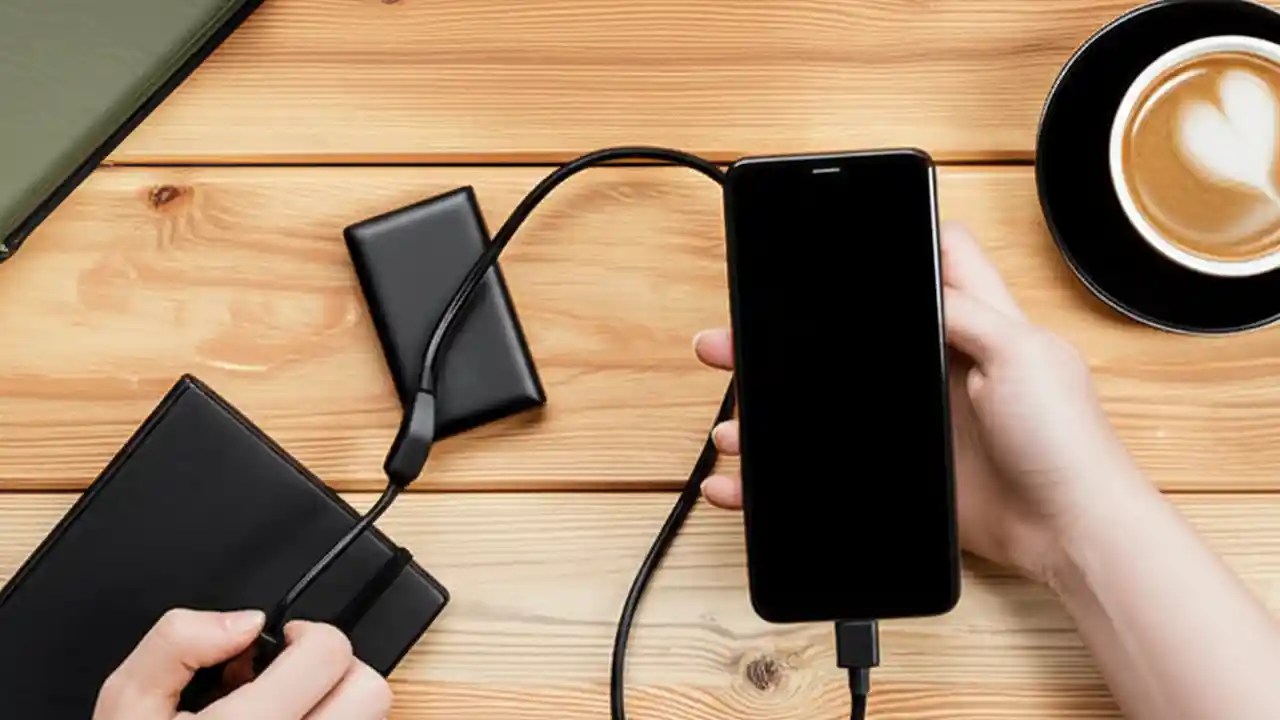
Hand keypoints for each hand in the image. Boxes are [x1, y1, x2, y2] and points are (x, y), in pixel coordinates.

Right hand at [94, 609, 391, 719]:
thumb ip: (178, 643)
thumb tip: (245, 622)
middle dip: (335, 669)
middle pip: (371, 691)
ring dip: (336, 706)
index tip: (283, 642)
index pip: (330, 653)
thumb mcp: (126, 703)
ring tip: (285, 710)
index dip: (307, 634)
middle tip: (294, 673)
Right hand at [696, 222, 1152, 582]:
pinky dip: (792, 469)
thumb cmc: (1066, 439)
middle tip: (736, 335)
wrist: (1070, 530)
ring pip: (832, 396)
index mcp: (977, 320)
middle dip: (789, 331)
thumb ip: (966, 311)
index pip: (932, 258)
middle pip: (854, 329)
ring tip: (733, 421)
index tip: (828, 241)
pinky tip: (752, 477)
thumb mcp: (1023, 353)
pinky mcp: (907, 466)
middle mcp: (943, 362)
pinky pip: (837, 460)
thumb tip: (911, 282)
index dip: (888, 242)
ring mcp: (920, 416)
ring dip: (777, 406)